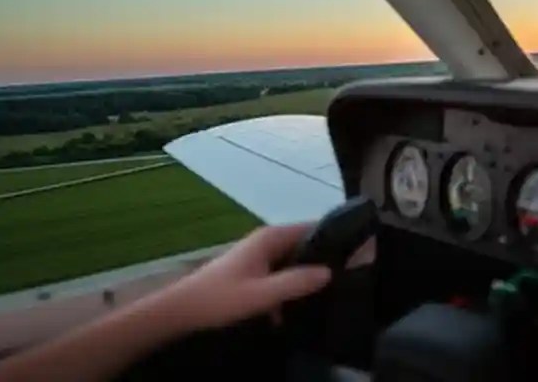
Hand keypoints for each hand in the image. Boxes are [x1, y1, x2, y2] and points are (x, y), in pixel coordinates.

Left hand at [159, 224, 331, 332]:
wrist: (179, 312)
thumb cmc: (219, 299)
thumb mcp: (262, 294)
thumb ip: (296, 282)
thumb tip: (331, 271)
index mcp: (271, 237)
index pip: (314, 226)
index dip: (336, 237)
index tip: (358, 254)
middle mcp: (267, 240)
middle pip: (306, 244)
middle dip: (325, 260)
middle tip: (348, 278)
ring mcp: (259, 255)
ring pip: (294, 261)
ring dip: (308, 276)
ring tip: (330, 294)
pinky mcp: (253, 272)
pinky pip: (282, 274)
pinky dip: (292, 286)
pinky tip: (300, 307)